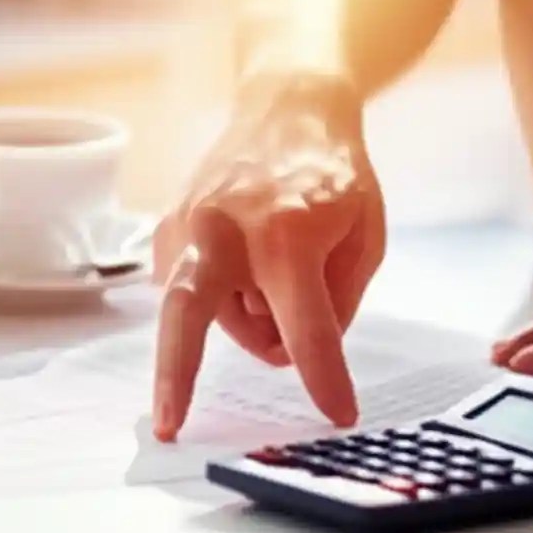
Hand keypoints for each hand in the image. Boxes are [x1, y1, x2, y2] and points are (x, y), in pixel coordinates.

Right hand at [151, 74, 384, 440]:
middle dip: (177, 376)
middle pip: (189, 316)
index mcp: (287, 233)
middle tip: (168, 424)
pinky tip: (245, 263)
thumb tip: (285, 352)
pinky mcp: (168, 227)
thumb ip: (335, 302)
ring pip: (206, 313)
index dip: (325, 377)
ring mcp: (188, 226)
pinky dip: (222, 296)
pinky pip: (190, 290)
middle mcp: (225, 230)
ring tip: (276, 274)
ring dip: (246, 317)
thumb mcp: (364, 236)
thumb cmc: (332, 174)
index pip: (307, 326)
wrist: (286, 108)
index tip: (338, 413)